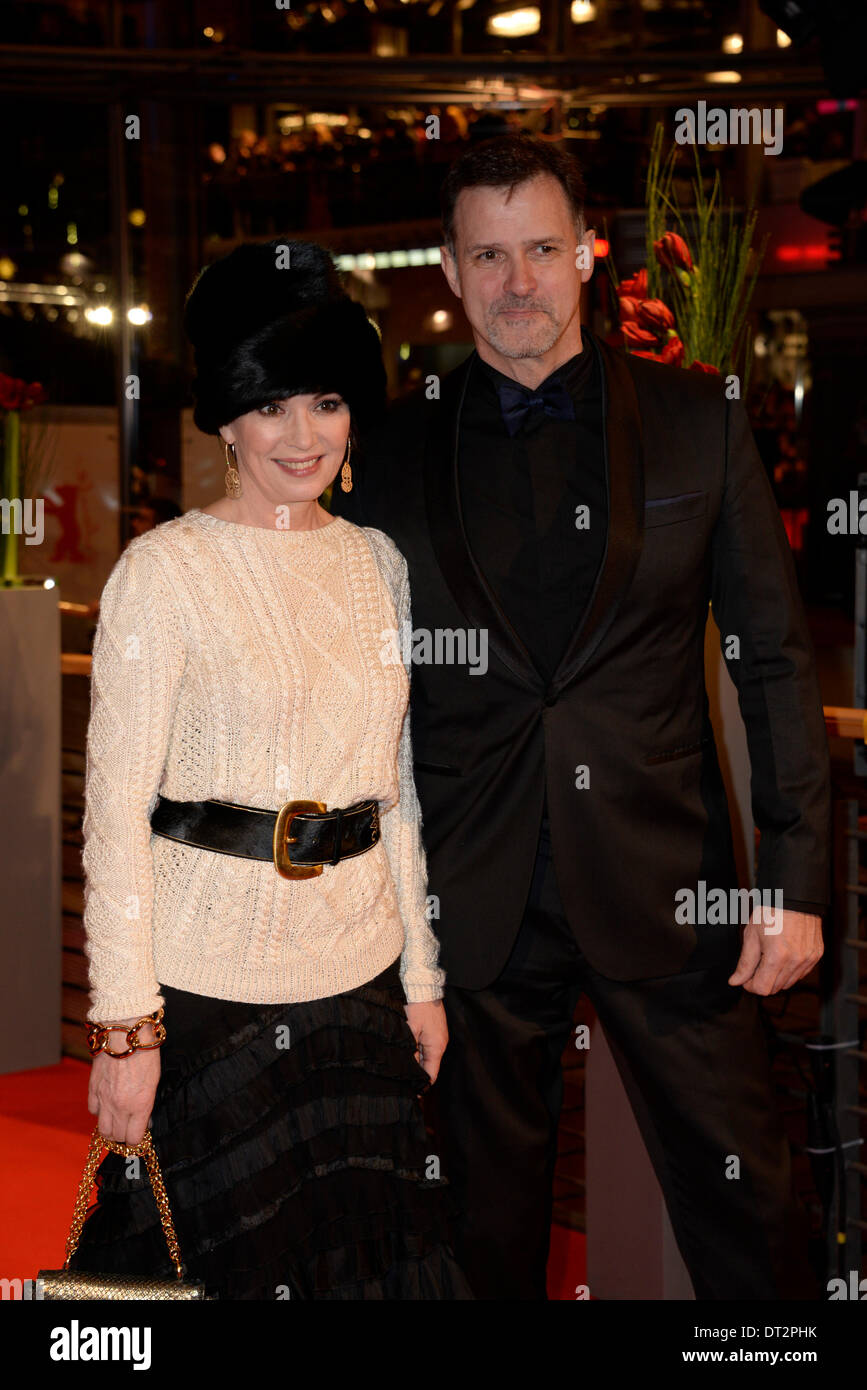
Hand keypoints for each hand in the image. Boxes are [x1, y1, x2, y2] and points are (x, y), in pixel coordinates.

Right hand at [87, 1017, 161, 1145]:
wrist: (125, 1033)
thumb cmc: (145, 1053)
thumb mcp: (154, 1081)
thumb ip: (147, 1104)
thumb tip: (145, 1121)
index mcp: (140, 1105)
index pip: (134, 1139)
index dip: (138, 1139)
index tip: (140, 1133)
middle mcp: (120, 1106)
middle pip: (116, 1137)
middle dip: (124, 1135)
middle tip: (130, 1126)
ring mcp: (104, 1098)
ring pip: (102, 1129)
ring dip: (110, 1127)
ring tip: (118, 1119)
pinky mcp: (93, 1088)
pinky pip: (93, 1110)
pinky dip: (99, 1111)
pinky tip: (107, 1104)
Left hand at [404, 999, 447, 1086]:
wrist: (423, 985)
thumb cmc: (417, 1007)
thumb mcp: (409, 1031)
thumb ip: (410, 1051)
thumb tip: (407, 1069)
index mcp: (437, 1046)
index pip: (431, 1074)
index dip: (422, 1085)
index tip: (411, 1093)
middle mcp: (440, 1043)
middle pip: (428, 1065)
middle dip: (416, 1073)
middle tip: (401, 1081)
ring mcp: (438, 1035)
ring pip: (426, 1054)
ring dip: (415, 1060)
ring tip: (401, 1066)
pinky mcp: (433, 1028)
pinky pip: (425, 1044)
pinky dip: (416, 1049)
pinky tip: (406, 1050)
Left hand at [728, 909, 822, 995]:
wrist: (793, 897)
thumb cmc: (771, 912)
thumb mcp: (751, 935)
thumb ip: (745, 963)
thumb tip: (736, 981)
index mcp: (777, 956)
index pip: (763, 988)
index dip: (751, 985)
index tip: (746, 978)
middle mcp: (795, 961)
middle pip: (776, 988)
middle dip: (762, 981)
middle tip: (756, 967)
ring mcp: (808, 959)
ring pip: (789, 983)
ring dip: (776, 977)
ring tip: (769, 959)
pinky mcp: (816, 955)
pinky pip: (801, 973)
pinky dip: (790, 971)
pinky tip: (782, 957)